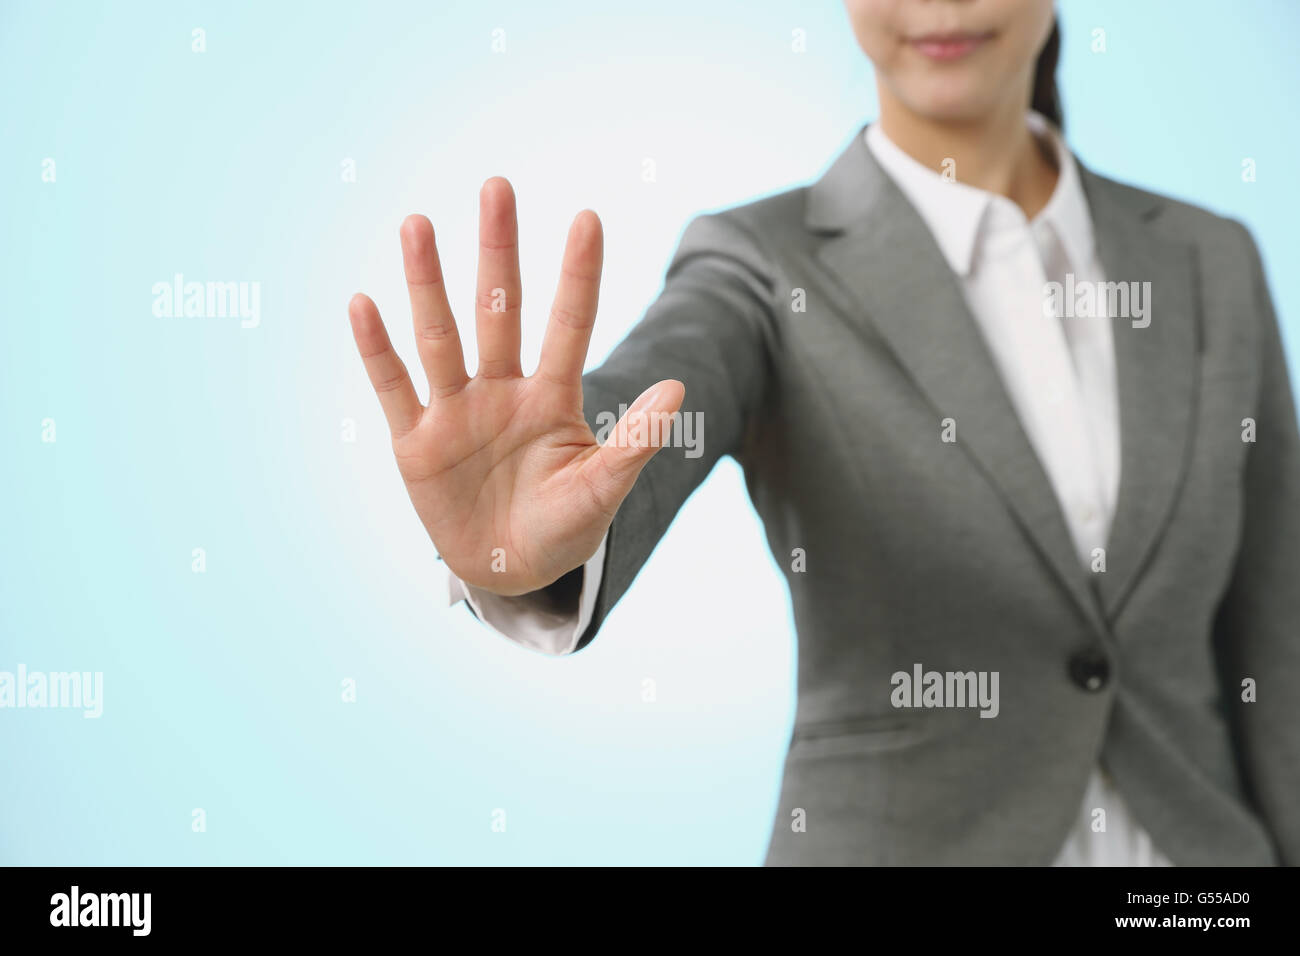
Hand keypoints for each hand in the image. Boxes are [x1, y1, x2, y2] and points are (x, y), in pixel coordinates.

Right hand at [348, 177, 683, 594]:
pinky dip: (378, 350)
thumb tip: (680, 389)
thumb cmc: (562, 528)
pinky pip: (395, 388)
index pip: (569, 324)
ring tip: (417, 223)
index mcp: (552, 397)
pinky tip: (364, 303)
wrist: (509, 571)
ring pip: (440, 334)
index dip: (578, 274)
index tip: (589, 218)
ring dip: (428, 281)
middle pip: (498, 308)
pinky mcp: (415, 442)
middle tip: (497, 185)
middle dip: (498, 249)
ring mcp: (455, 411)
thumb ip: (633, 443)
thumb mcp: (601, 490)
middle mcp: (502, 389)